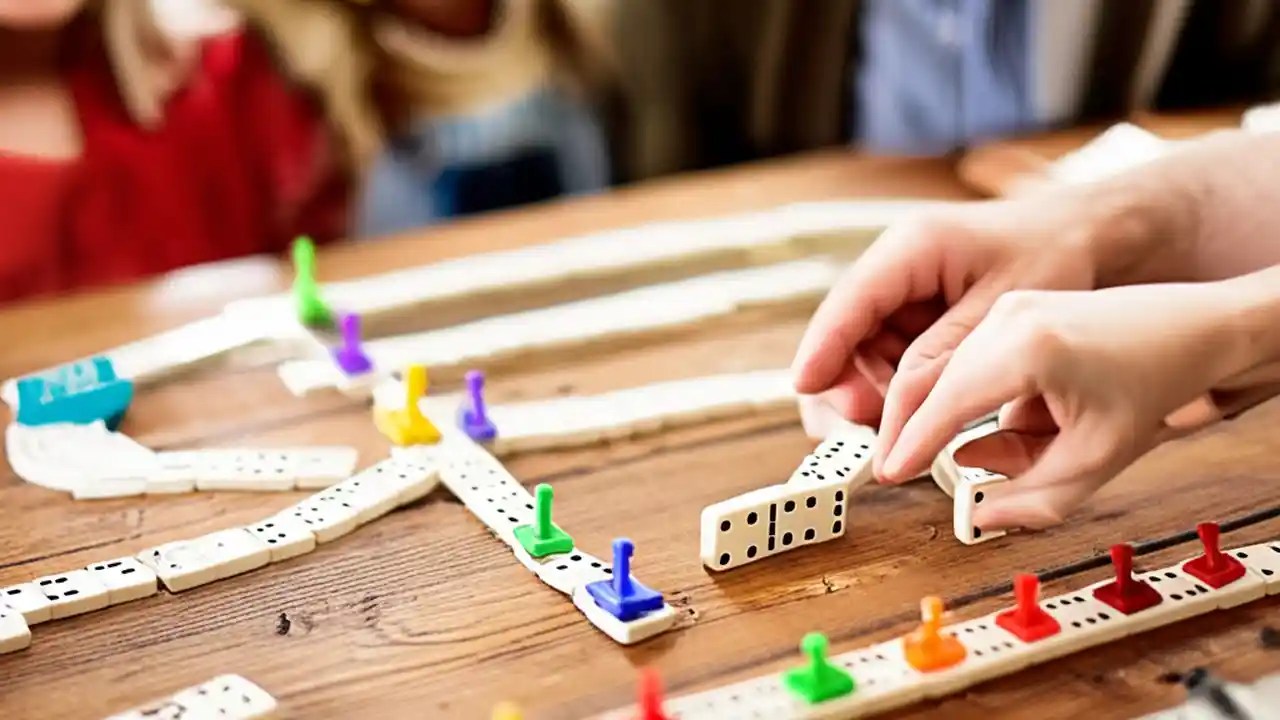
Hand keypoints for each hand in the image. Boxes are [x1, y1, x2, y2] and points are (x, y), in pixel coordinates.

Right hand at [792, 184, 1165, 453]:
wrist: (1098, 235)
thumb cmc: (1058, 256)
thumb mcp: (1000, 313)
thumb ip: (942, 360)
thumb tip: (898, 411)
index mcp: (913, 247)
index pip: (850, 301)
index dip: (823, 347)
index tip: (805, 388)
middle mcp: (899, 264)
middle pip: (848, 331)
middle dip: (851, 382)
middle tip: (868, 428)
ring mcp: (909, 287)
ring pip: (866, 349)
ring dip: (876, 392)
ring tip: (899, 429)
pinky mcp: (922, 309)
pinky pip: (893, 353)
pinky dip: (899, 387)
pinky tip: (914, 414)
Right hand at [876, 278, 1271, 529]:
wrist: (1199, 327)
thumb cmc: (1159, 379)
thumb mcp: (1096, 457)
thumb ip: (1033, 499)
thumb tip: (983, 517)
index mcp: (1025, 347)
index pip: (943, 402)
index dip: (912, 444)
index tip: (893, 471)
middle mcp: (1008, 316)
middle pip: (938, 385)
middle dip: (933, 433)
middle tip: (928, 471)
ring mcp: (1009, 308)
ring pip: (957, 376)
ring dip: (973, 420)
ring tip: (1031, 446)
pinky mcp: (1014, 309)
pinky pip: (979, 363)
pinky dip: (992, 400)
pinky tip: (1036, 422)